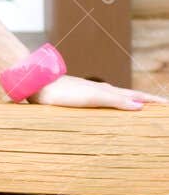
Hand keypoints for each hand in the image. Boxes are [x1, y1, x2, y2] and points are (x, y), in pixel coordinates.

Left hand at [29, 75, 167, 110]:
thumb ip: (115, 101)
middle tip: (162, 107)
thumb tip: (140, 107)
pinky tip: (108, 109)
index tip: (167, 105)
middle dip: (146, 102)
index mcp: (108, 91)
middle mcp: (102, 91)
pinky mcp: (78, 98)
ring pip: (117, 99)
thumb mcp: (92, 98)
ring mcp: (91, 93)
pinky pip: (103, 103)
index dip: (153, 101)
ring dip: (131, 103)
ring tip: (141, 109)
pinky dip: (113, 106)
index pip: (137, 96)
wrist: (38, 85)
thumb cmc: (64, 93)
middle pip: (129, 96)